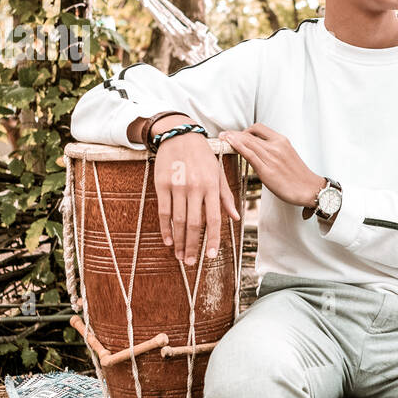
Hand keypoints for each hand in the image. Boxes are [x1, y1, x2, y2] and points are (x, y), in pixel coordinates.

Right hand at [154, 127, 240, 266]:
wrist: (179, 135)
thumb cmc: (203, 156)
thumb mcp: (219, 173)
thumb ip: (226, 197)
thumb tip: (235, 218)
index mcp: (211, 186)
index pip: (214, 219)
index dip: (213, 239)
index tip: (211, 256)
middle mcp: (195, 188)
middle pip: (194, 224)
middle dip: (193, 246)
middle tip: (191, 263)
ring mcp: (177, 186)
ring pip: (178, 220)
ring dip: (179, 241)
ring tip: (180, 256)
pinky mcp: (161, 184)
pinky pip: (163, 211)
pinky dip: (165, 227)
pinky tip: (168, 240)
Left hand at [220, 124, 322, 208]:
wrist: (310, 189)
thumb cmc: (299, 176)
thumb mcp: (288, 155)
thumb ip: (274, 150)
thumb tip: (260, 149)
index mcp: (282, 141)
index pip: (259, 128)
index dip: (245, 130)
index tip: (236, 135)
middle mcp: (276, 146)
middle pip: (250, 134)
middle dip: (234, 133)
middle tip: (223, 135)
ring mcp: (271, 158)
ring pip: (247, 142)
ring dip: (231, 138)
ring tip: (221, 138)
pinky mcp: (267, 171)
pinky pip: (249, 154)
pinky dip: (237, 146)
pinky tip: (229, 144)